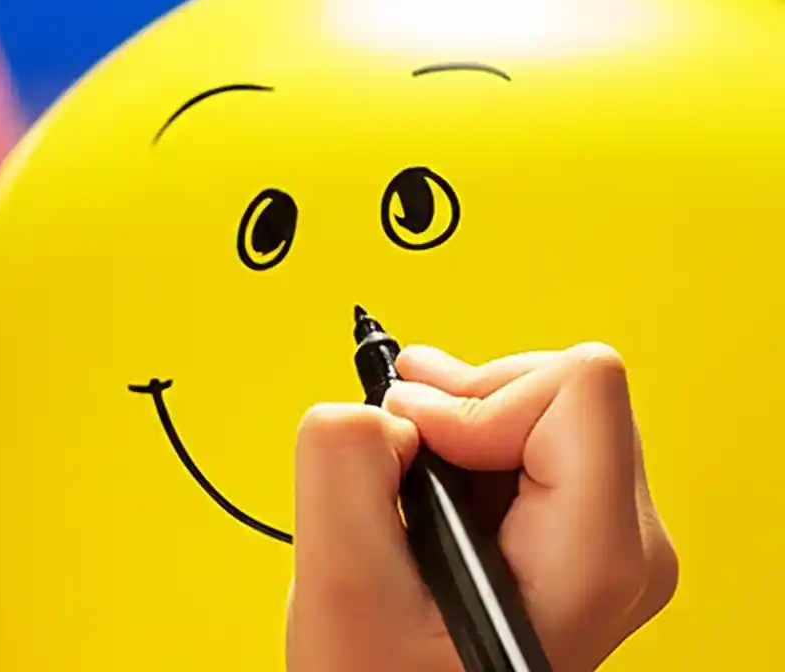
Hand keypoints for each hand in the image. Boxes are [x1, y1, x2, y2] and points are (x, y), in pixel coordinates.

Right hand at [286, 343, 678, 670]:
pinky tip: (429, 482)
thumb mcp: (339, 577)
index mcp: (593, 557)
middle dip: (466, 401)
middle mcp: (625, 542)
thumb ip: (345, 458)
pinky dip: (469, 442)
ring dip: (462, 421)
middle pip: (564, 387)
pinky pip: (535, 435)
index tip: (419, 451)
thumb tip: (386, 405)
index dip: (479, 396)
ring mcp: (610, 538)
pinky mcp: (582, 530)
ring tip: (408, 466)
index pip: (581, 386)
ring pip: (546, 404)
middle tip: (400, 441)